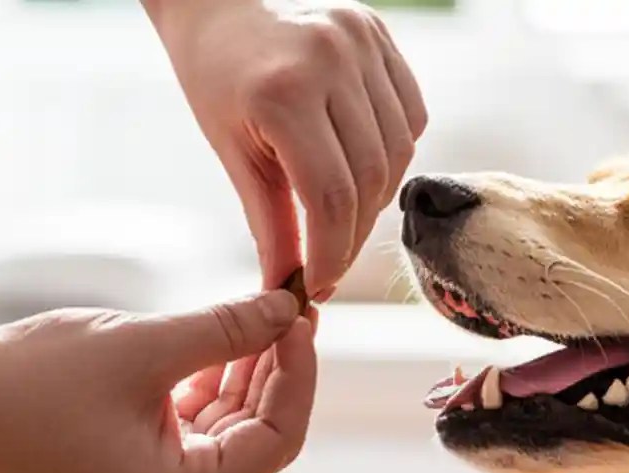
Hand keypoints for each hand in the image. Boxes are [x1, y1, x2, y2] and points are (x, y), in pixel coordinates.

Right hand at [0, 291, 315, 472]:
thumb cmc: (36, 378)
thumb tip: (290, 310)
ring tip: (266, 309)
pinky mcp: (138, 463)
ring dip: (249, 368)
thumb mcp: (148, 346)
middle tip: (292, 305)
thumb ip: (228, 329)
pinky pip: (197, 421)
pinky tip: (230, 332)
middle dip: (277, 367)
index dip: (300, 377)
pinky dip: (215, 377)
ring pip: (230, 423)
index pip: (277, 442)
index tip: (304, 320)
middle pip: (258, 433)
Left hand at [144, 0, 427, 295]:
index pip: (330, 196)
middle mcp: (330, 60)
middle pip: (370, 178)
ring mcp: (361, 42)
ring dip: (377, 199)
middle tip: (333, 262)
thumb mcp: (233, 153)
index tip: (320, 283)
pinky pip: (411, 116)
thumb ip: (269, 223)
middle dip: (354, 235)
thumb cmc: (217, 81)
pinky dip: (395, 153)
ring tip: (345, 217)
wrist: (220, 6)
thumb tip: (285, 288)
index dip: (332, 252)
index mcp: (283, 93)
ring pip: (399, 152)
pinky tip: (364, 167)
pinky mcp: (379, 35)